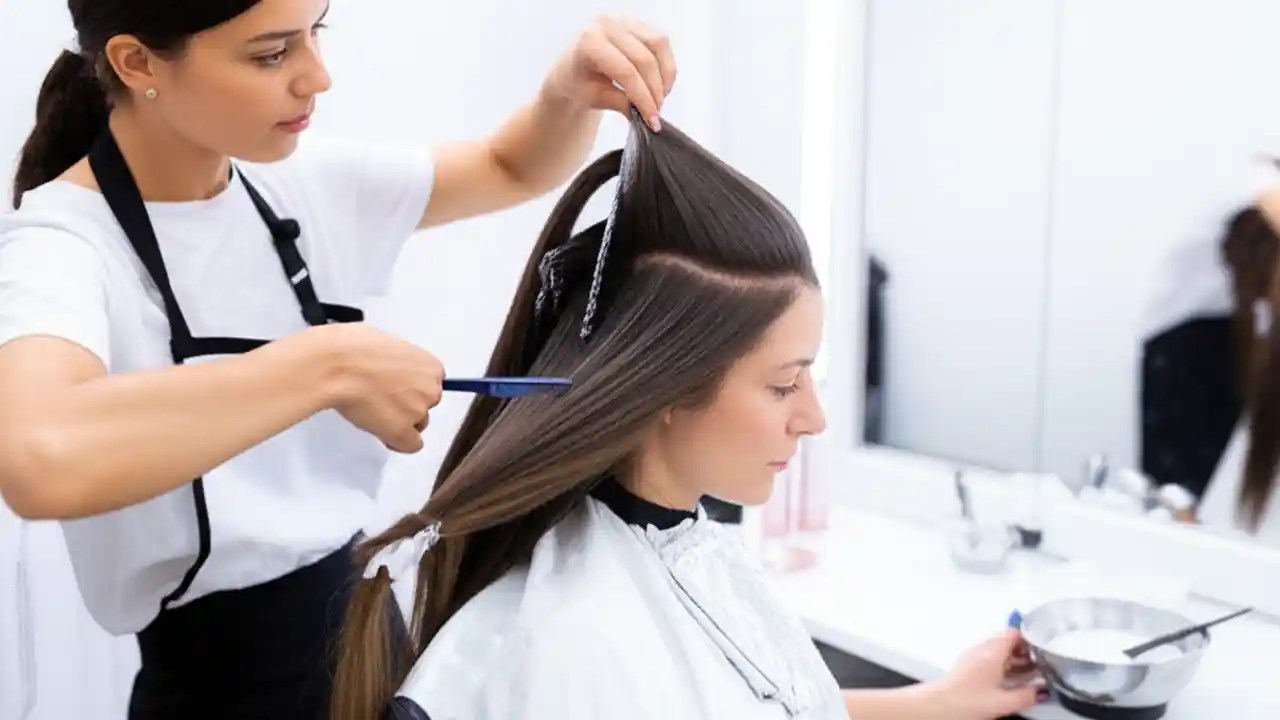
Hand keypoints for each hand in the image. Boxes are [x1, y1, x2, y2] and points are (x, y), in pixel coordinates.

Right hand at [310, 324, 444, 452]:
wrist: (338, 365)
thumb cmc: (352, 348)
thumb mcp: (385, 344)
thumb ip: (398, 362)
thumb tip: (392, 371)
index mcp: (429, 365)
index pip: (431, 384)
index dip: (412, 387)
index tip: (396, 388)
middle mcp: (431, 389)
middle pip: (426, 404)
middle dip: (408, 405)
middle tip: (382, 400)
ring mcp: (418, 412)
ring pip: (418, 424)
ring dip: (401, 422)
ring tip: (373, 412)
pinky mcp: (402, 431)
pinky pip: (411, 445)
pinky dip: (398, 443)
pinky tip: (383, 435)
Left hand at [542, 16, 677, 131]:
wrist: (572, 67)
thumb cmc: (578, 81)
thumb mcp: (594, 98)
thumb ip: (620, 104)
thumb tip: (647, 113)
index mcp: (590, 42)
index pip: (625, 71)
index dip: (642, 97)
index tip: (651, 119)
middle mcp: (607, 25)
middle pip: (644, 59)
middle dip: (654, 90)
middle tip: (656, 113)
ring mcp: (624, 20)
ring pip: (658, 46)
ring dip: (664, 76)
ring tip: (659, 97)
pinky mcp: (637, 23)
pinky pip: (661, 42)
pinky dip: (666, 65)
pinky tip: (660, 83)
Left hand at [930, 629, 1044, 719]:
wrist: (936, 707)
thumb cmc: (965, 700)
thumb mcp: (1003, 701)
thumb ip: (1026, 696)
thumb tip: (1041, 692)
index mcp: (992, 651)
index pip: (1014, 633)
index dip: (1031, 639)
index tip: (1044, 650)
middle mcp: (982, 650)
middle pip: (1008, 642)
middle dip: (1026, 653)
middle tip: (1042, 665)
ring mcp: (973, 657)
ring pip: (999, 653)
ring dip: (1015, 662)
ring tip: (1031, 675)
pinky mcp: (968, 667)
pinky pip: (991, 662)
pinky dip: (1004, 668)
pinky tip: (1011, 682)